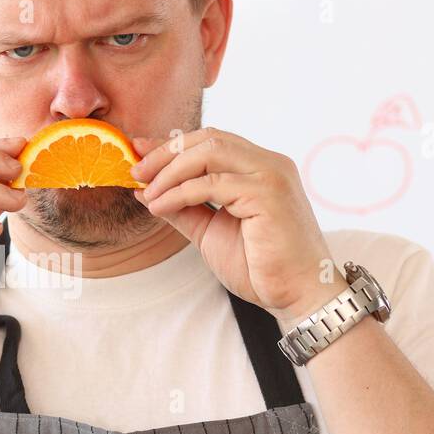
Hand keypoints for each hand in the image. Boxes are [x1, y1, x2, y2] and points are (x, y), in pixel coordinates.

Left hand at [129, 128, 347, 324]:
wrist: (297, 295)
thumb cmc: (260, 267)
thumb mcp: (210, 232)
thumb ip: (182, 209)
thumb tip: (143, 191)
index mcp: (259, 168)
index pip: (211, 142)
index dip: (172, 144)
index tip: (138, 151)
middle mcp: (269, 163)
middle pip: (208, 138)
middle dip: (167, 152)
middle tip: (136, 171)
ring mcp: (271, 175)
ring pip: (210, 152)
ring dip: (170, 170)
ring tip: (147, 192)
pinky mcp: (268, 193)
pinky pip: (213, 182)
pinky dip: (180, 192)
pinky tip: (160, 206)